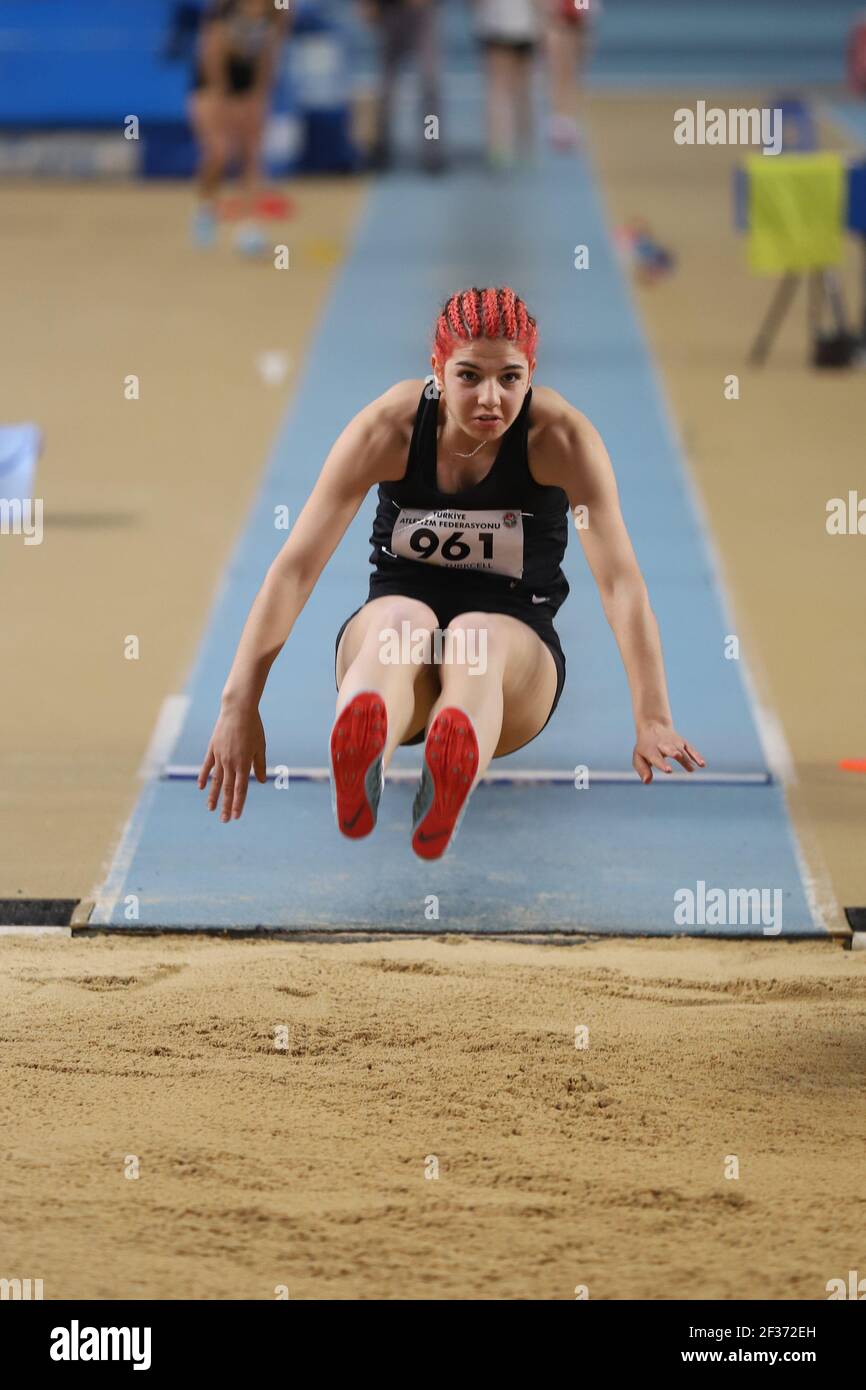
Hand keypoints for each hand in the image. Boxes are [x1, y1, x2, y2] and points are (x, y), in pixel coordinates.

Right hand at [198, 703, 267, 821]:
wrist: (238, 709)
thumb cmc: (253, 727)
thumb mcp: (261, 746)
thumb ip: (260, 765)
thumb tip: (262, 781)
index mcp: (244, 764)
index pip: (241, 789)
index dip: (238, 804)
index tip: (236, 816)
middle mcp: (230, 763)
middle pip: (227, 789)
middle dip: (226, 806)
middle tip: (224, 820)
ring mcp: (219, 756)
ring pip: (216, 781)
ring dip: (214, 796)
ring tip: (211, 809)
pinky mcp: (212, 749)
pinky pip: (207, 766)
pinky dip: (204, 777)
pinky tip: (202, 788)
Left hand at [633, 721, 704, 782]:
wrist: (653, 727)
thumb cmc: (645, 747)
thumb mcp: (638, 758)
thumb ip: (642, 769)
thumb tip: (647, 781)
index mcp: (651, 750)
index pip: (656, 757)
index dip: (663, 764)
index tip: (669, 770)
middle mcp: (663, 745)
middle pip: (669, 749)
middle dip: (674, 753)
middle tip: (678, 756)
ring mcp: (674, 743)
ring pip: (681, 751)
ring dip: (686, 759)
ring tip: (692, 770)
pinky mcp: (682, 742)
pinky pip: (690, 749)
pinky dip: (696, 756)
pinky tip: (702, 764)